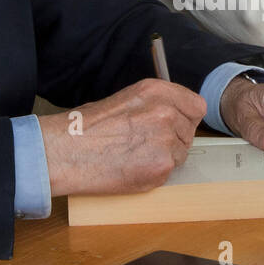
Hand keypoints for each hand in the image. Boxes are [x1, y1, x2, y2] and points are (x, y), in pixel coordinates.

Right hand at [39, 79, 205, 196]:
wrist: (66, 152)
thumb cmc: (87, 127)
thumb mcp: (126, 100)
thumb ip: (156, 105)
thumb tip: (177, 115)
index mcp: (157, 91)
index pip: (197, 106)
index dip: (185, 118)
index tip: (174, 125)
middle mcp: (166, 111)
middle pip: (190, 131)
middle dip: (174, 140)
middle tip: (144, 144)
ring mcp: (166, 139)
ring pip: (181, 153)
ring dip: (164, 157)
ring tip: (134, 156)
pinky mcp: (162, 165)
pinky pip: (169, 172)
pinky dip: (154, 173)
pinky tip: (132, 167)